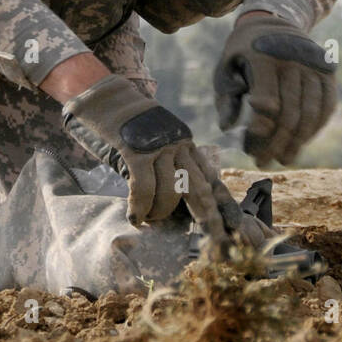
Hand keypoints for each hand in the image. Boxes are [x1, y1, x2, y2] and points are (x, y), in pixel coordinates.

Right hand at [62, 74, 238, 242]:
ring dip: (159, 213)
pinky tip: (134, 217)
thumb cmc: (126, 128)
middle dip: (209, 220)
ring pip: (171, 192)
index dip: (226, 207)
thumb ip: (166, 170)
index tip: (239, 230)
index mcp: (187, 146)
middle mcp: (179, 145)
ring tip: (148, 219)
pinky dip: (139, 207)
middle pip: (200, 189)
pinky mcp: (135, 150)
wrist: (102, 96)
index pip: (212, 179)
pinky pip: (143, 187)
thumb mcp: (155, 146)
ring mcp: (158, 147)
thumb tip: (172, 208)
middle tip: (215, 245)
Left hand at [214, 12, 336, 166]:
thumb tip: (228, 128)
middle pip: (289, 113)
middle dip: (275, 143)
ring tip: (284, 158)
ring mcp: (313, 64)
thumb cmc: (243, 51)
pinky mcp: (327, 70)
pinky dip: (315, 127)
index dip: (259, 129)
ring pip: (310, 113)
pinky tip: (302, 141)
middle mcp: (293, 59)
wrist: (274, 19)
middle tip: (263, 162)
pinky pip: (326, 106)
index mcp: (263, 56)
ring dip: (297, 142)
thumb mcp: (226, 66)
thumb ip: (225, 96)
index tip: (249, 148)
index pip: (266, 101)